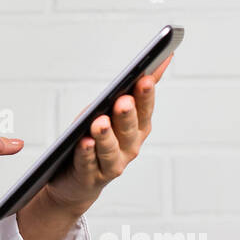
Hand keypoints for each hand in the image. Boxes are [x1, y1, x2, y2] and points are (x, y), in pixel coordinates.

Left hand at [40, 54, 172, 218]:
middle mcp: (129, 147)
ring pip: (109, 149)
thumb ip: (134, 88)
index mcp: (138, 129)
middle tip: (124, 100)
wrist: (78, 181)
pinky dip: (86, 153)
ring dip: (105, 135)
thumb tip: (162, 58)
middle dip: (127, 114)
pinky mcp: (91, 177)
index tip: (145, 79)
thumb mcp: (112, 110)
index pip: (144, 110)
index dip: (145, 96)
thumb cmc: (97, 138)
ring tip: (100, 122)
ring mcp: (112, 164)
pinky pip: (88, 163)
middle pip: (129, 129)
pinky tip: (83, 142)